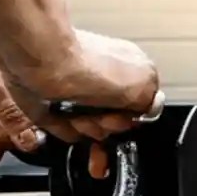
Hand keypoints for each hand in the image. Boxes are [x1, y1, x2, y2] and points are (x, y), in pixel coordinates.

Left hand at [0, 28, 163, 143]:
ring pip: (91, 132)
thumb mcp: (142, 84)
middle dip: (106, 125)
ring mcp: (81, 97)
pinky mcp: (57, 107)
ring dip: (83, 126)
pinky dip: (62, 127)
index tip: (124, 117)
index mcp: (130, 74)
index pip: (139, 113)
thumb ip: (153, 101)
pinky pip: (67, 133)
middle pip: (115, 126)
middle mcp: (106, 85)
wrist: (43, 63)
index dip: (131, 121)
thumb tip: (151, 109)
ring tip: (75, 108)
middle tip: (97, 111)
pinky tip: (60, 112)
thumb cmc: (87, 66)